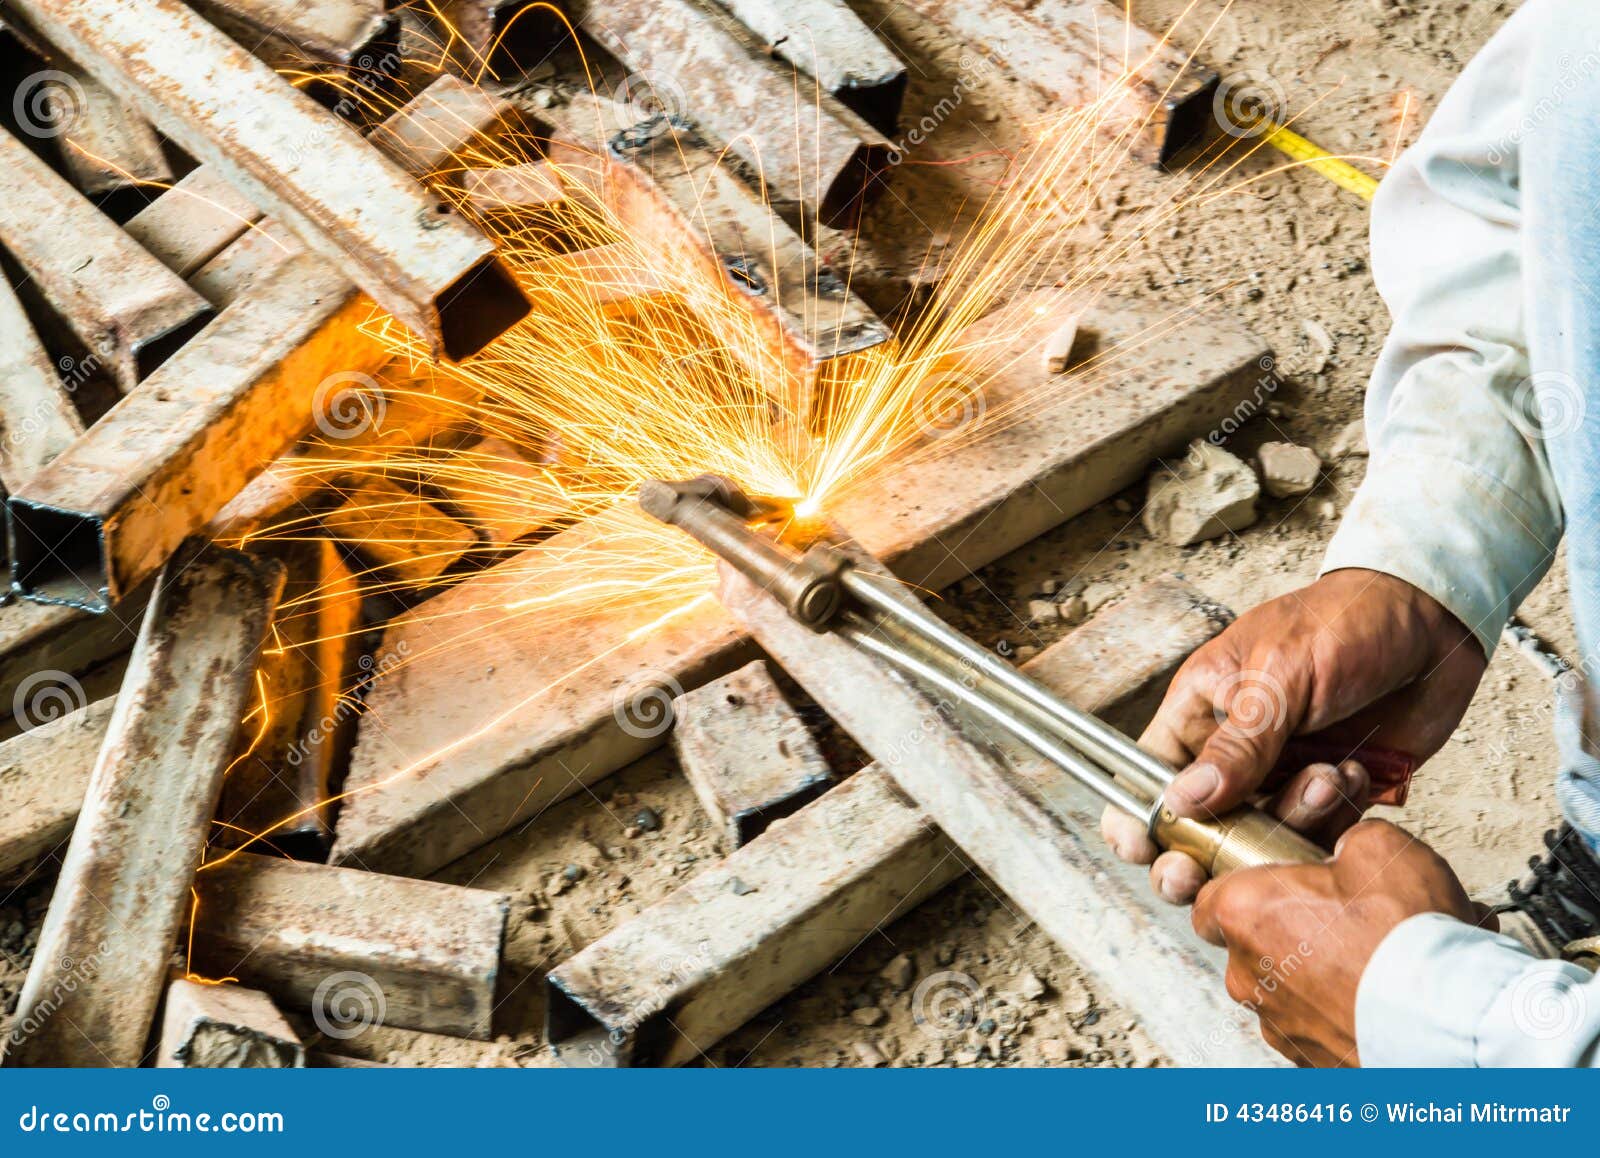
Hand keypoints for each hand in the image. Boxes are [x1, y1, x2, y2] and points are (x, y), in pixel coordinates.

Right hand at [1102, 568, 1484, 902]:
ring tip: (1327, 776)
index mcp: (1199, 710)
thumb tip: (1181, 802)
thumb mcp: (1279, 676)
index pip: (1148, 774)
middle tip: (1226, 862)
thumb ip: (1235, 745)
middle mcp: (1234, 749)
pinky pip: (1319, 831)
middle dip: (1205, 853)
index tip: (1147, 851)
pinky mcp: (1330, 789)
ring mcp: (1282, 773)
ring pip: (1261, 834)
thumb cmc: (1344, 621)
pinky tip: (1356, 772)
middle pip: (1198, 824)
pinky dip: (1336, 815)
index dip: (1138, 818)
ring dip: (1293, 818)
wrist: (1432, 620)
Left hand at [1191, 820, 1487, 1065]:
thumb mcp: (1379, 847)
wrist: (1448, 1020)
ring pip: (1295, 986)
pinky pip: (1324, 1024)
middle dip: (1301, 928)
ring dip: (1331, 969)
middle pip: (1258, 942)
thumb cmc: (1405, 937)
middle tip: (1350, 917)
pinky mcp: (1312, 1061)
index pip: (1211, 898)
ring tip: (1388, 957)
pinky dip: (1352, 1008)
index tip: (1278, 882)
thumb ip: (1347, 842)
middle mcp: (1249, 975)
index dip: (1245, 885)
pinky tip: (1395, 992)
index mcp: (1245, 914)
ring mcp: (1279, 1024)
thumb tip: (1350, 851)